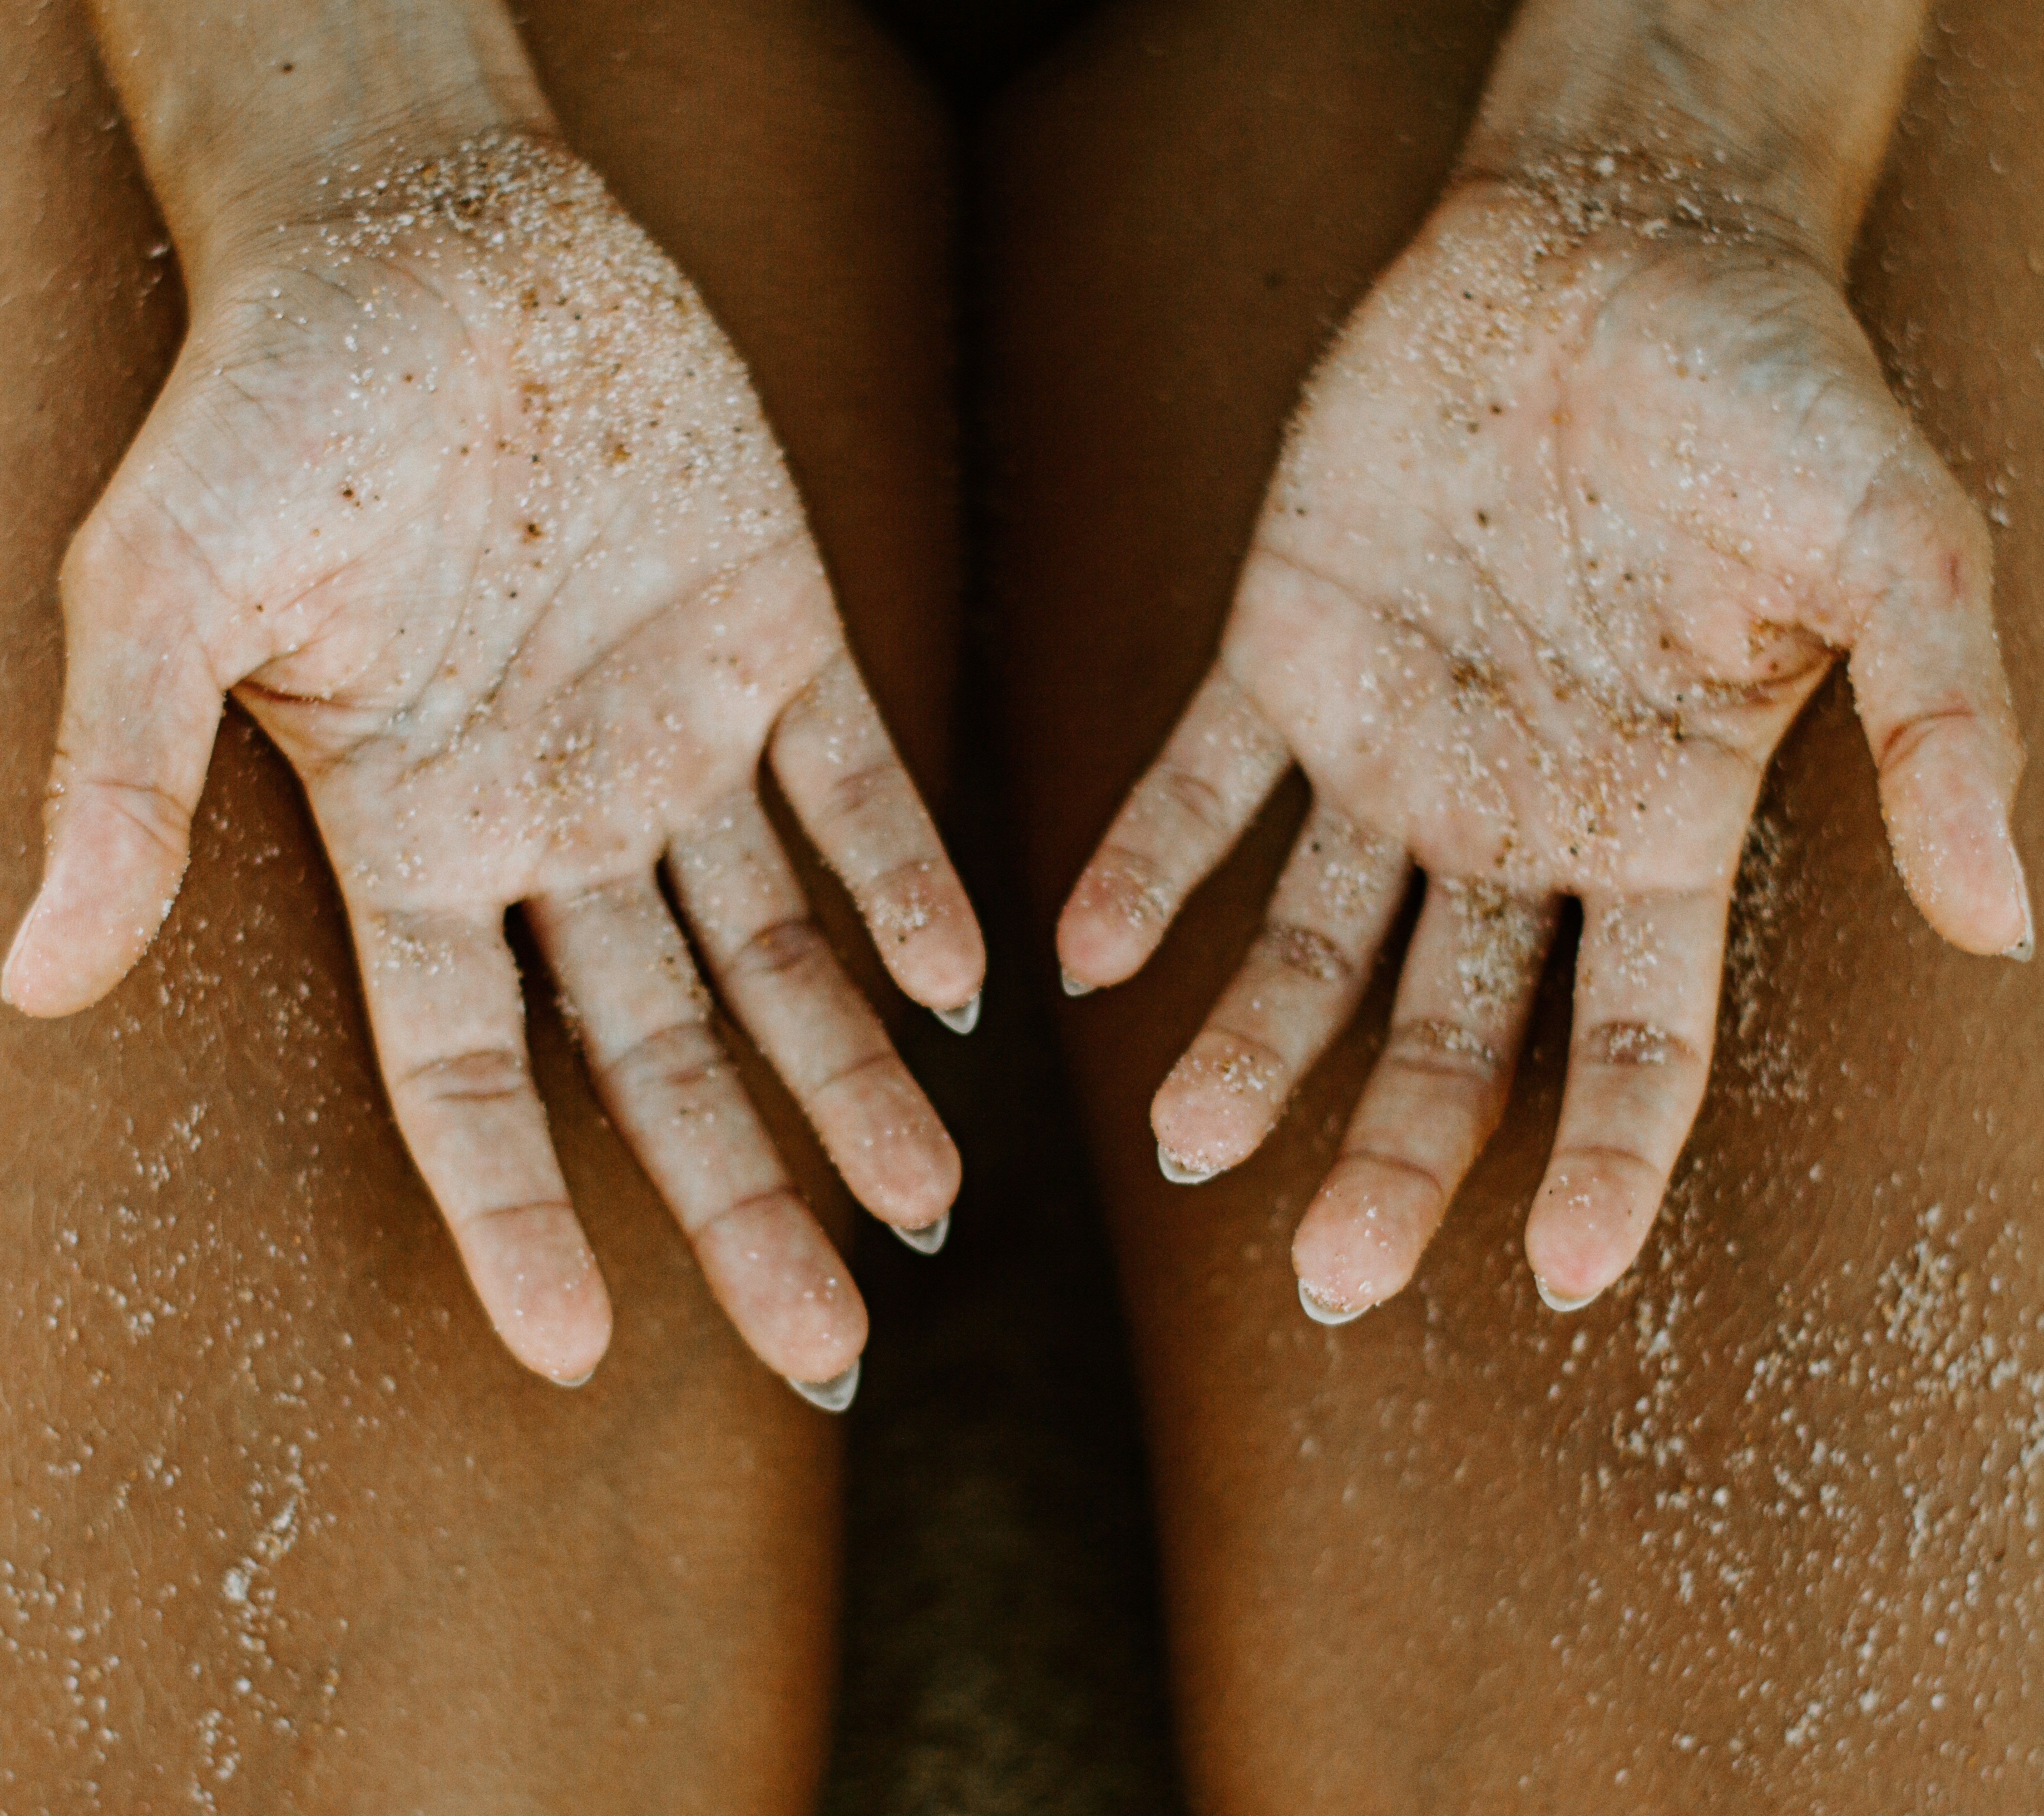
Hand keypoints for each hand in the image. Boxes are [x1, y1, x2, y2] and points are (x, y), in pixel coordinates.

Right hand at [3, 134, 983, 1390]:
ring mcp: (676, 738)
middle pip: (661, 1057)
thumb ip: (121, 782)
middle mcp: (559, 819)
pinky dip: (908, 884)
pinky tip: (960, 988)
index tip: (576, 1351)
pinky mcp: (780, 639)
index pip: (469, 1073)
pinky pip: (859, 792)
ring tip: (931, 1209)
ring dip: (856, 1077)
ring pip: (782, 954)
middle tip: (828, 1350)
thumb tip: (30, 976)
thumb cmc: (279, 399)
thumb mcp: (164, 591)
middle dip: (742, 1198)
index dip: (515, 1213)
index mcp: (416, 839)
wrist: (428, 233)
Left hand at [1058, 177, 2027, 1318]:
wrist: (1612, 245)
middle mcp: (1517, 816)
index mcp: (1660, 822)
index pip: (1633, 1037)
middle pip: (1449, 1031)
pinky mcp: (1286, 651)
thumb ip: (1938, 729)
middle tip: (1324, 1274)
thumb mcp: (1894, 545)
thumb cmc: (1769, 387)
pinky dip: (1144, 862)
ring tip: (1182, 1143)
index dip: (1601, 1159)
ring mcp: (1393, 743)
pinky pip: (1200, 781)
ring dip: (1247, 1042)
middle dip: (1392, 1153)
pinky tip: (1085, 950)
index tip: (1557, 1272)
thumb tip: (2017, 921)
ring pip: (1309, 935)